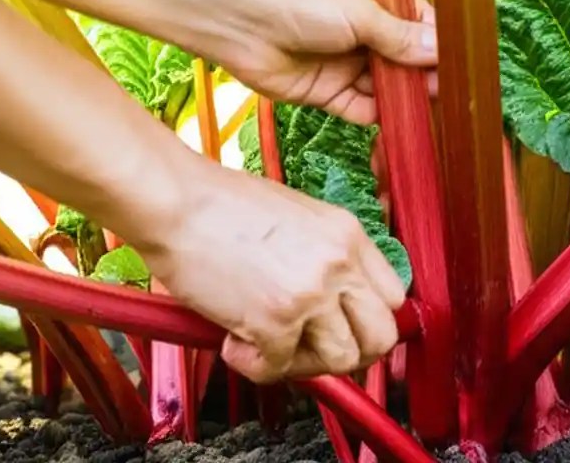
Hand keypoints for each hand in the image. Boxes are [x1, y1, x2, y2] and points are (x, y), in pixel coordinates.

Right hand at [130, 159, 406, 382]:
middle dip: (350, 352)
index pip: (393, 297)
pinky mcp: (274, 323)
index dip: (367, 320)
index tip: (341, 327)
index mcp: (349, 235)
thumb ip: (324, 256)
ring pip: (341, 360)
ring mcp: (311, 296)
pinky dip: (254, 365)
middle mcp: (340, 266)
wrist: (176, 201)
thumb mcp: (298, 217)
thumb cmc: (222, 204)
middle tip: (311, 349)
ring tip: (269, 345)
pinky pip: (278, 369)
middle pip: (383, 336)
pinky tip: (232, 340)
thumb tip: (329, 303)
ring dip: (304, 363)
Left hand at [200, 0, 436, 125]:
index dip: (438, 43)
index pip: (418, 22)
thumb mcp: (360, 11)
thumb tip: (441, 51)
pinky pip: (360, 108)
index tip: (462, 64)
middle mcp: (364, 30)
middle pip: (406, 59)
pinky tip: (400, 125)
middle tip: (450, 95)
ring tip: (431, 113)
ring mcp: (346, 62)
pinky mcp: (327, 92)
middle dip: (425, 76)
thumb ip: (401, 36)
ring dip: (405, 99)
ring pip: (386, 86)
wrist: (234, 18)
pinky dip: (379, 117)